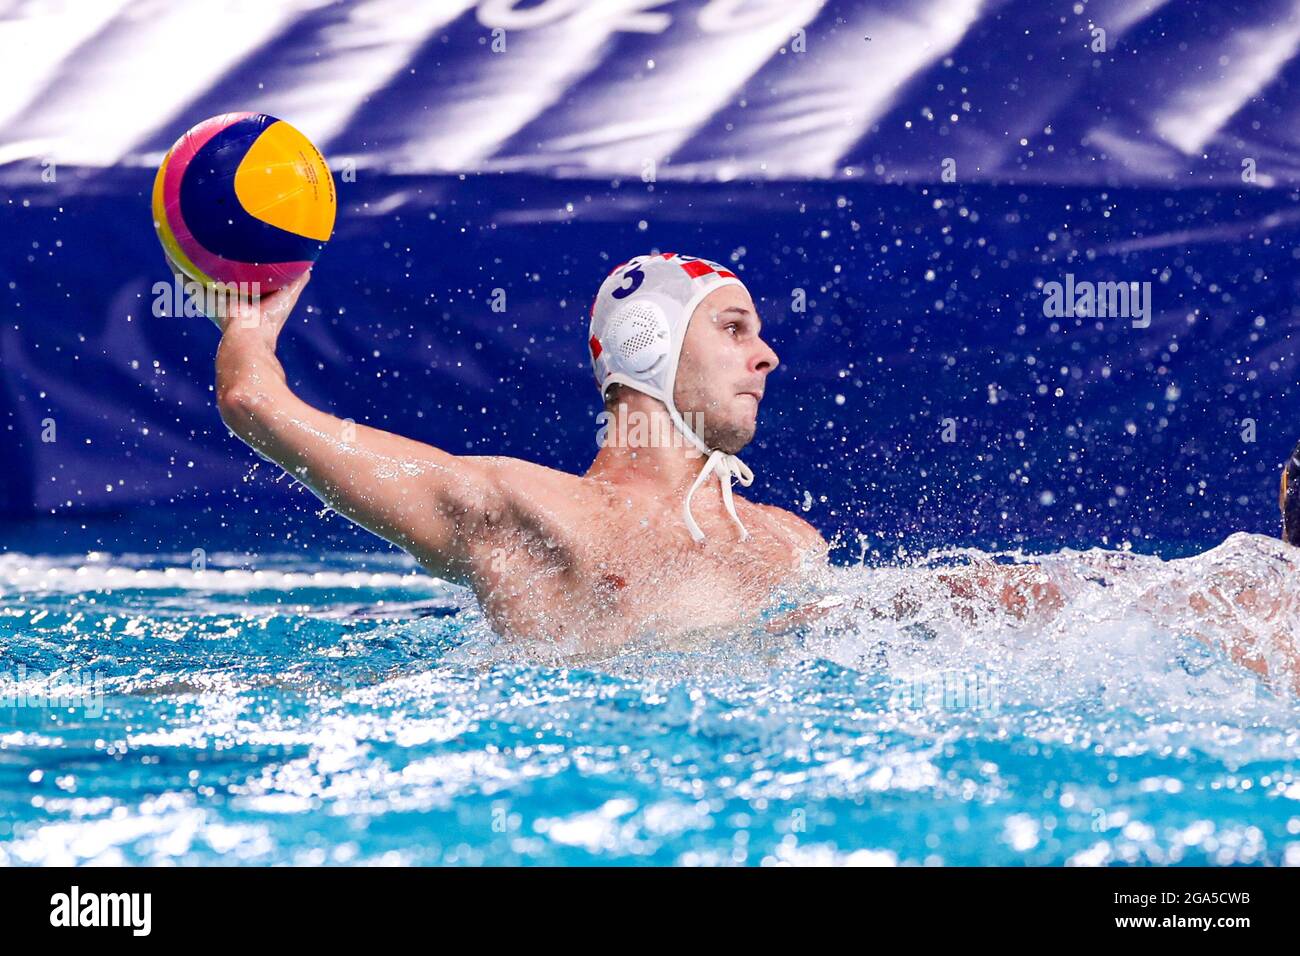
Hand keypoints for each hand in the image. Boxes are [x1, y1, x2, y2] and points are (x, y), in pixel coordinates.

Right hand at [162, 252, 310, 338]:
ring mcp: (211, 296)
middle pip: (216, 273)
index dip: (238, 265)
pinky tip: (169, 251)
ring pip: (197, 274)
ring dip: (190, 260)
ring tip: (180, 239)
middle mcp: (226, 296)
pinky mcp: (199, 295)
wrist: (248, 337)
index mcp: (246, 295)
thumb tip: (310, 263)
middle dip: (211, 259)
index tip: (236, 248)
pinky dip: (176, 266)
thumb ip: (298, 278)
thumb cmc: (269, 319)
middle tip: (204, 238)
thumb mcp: (288, 294)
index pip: (240, 276)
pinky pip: (184, 279)